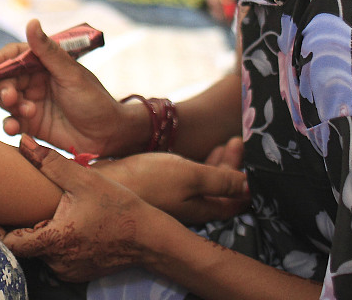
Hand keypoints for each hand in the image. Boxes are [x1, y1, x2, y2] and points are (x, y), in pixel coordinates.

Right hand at [0, 20, 131, 156]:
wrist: (109, 135)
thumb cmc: (94, 100)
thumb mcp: (71, 74)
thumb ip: (48, 52)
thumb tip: (31, 21)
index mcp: (44, 64)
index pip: (15, 56)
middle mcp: (34, 81)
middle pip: (6, 80)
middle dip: (4, 88)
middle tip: (10, 97)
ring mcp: (31, 103)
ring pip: (5, 100)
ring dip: (8, 106)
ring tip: (26, 113)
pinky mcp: (30, 125)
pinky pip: (11, 122)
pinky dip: (9, 124)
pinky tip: (14, 129)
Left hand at [2, 136, 195, 281]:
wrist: (149, 236)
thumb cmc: (117, 206)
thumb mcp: (83, 179)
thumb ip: (49, 162)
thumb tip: (23, 141)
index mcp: (55, 240)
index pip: (10, 244)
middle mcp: (59, 262)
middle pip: (24, 248)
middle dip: (20, 228)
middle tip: (18, 207)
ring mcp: (69, 270)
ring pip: (41, 254)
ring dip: (39, 236)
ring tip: (45, 214)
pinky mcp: (79, 273)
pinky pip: (56, 259)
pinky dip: (55, 244)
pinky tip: (64, 225)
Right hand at [90, 145, 247, 224]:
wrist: (101, 184)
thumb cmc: (147, 180)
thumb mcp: (191, 176)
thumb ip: (221, 181)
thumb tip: (250, 187)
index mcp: (203, 208)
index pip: (236, 200)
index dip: (247, 181)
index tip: (247, 155)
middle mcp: (190, 208)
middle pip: (221, 191)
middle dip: (232, 167)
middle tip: (234, 141)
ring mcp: (173, 200)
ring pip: (203, 185)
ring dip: (215, 165)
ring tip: (220, 144)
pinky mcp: (157, 191)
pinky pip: (186, 181)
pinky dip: (196, 167)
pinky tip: (189, 156)